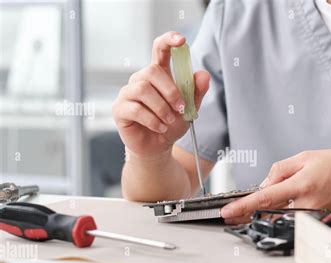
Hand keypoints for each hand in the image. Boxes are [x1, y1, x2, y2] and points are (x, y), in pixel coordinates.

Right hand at [112, 31, 209, 158]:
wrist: (158, 147)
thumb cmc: (171, 124)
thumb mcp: (189, 109)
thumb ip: (196, 92)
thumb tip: (203, 75)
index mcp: (158, 75)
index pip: (160, 49)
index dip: (169, 40)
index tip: (182, 40)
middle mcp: (140, 80)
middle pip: (151, 70)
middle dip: (170, 90)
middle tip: (180, 108)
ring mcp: (127, 93)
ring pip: (143, 89)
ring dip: (161, 107)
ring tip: (169, 120)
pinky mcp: (119, 109)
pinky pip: (135, 109)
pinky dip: (152, 119)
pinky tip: (160, 127)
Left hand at [220, 150, 330, 223]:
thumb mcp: (306, 157)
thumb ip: (281, 169)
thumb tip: (265, 184)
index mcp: (301, 184)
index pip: (264, 198)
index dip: (243, 206)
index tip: (227, 211)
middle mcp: (306, 203)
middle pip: (269, 213)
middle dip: (249, 212)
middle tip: (233, 212)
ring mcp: (312, 215)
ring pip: (280, 218)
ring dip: (265, 213)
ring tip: (256, 208)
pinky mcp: (317, 220)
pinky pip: (293, 218)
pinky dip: (282, 212)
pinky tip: (282, 204)